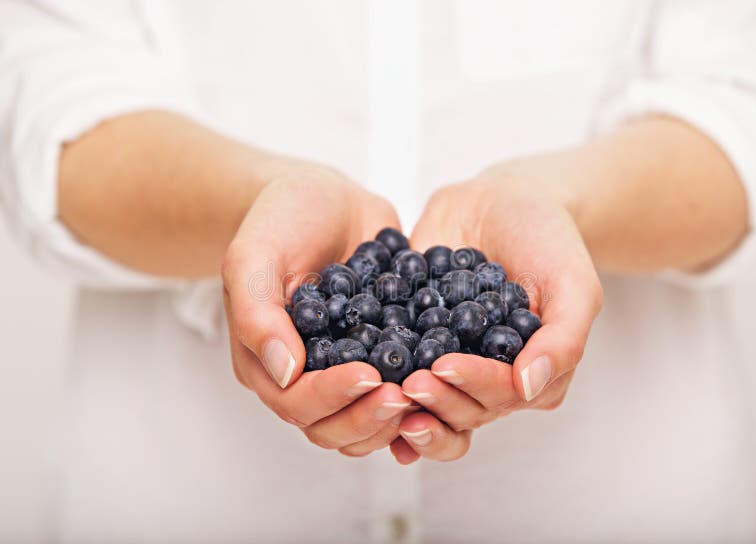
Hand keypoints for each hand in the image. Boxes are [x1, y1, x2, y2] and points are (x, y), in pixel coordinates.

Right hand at [222, 160, 415, 456]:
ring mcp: (344, 368)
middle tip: (406, 392)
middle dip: (369, 416)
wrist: (323, 196)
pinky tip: (446, 379)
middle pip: (333, 427)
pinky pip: (398, 389)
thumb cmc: (279, 220)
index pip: (295, 402)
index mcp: (265, 360)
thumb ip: (257, 313)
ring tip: (427, 390)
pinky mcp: (381, 354)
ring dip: (396, 417)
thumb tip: (285, 372)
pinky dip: (421, 393)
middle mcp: (304, 376)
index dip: (332, 397)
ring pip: (366, 422)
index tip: (368, 375)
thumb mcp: (254, 255)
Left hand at [391, 157, 602, 463]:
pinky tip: (354, 374)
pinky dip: (374, 373)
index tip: (445, 367)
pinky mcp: (413, 336)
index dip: (473, 385)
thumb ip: (564, 338)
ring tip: (380, 386)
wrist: (504, 199)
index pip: (501, 395)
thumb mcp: (573, 284)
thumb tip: (529, 387)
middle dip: (436, 399)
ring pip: (426, 398)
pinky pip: (395, 361)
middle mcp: (487, 376)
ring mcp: (448, 359)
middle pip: (461, 407)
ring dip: (403, 401)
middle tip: (409, 382)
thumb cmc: (548, 241)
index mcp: (529, 375)